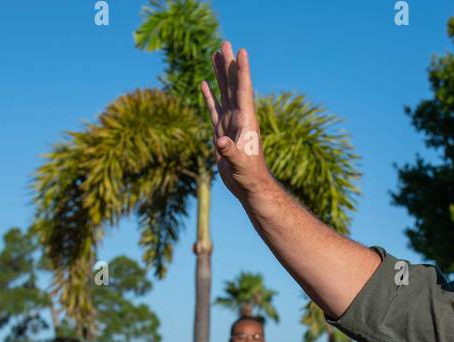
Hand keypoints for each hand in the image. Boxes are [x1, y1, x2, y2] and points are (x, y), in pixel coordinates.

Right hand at [201, 42, 272, 202]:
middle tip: (225, 43)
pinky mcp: (221, 131)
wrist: (248, 186)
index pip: (243, 90)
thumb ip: (231, 152)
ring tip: (214, 54)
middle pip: (232, 84)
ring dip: (219, 74)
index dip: (242, 71)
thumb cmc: (249, 176)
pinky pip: (214, 108)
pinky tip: (204, 83)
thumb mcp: (240, 164)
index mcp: (245, 119)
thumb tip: (221, 143)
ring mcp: (230, 122)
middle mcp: (239, 116)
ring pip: (223, 92)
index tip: (241, 51)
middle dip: (229, 64)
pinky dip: (209, 95)